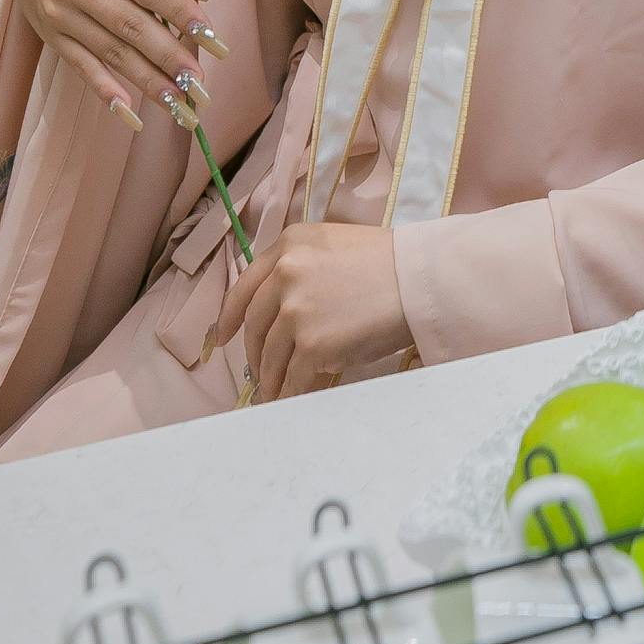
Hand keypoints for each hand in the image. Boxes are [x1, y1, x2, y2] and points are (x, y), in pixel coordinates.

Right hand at [6, 0, 213, 127]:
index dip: (181, 13)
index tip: (211, 37)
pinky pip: (82, 67)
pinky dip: (106, 90)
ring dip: (147, 80)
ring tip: (179, 101)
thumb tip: (197, 6)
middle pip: (130, 25)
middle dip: (169, 56)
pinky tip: (130, 112)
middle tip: (199, 81)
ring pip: (110, 52)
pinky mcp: (51, 37)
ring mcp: (58, 13)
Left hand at [213, 223, 411, 401]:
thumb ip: (299, 269)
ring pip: (271, 355)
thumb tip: (277, 313)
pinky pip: (292, 377)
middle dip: (255, 353)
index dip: (230, 316)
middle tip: (259, 372)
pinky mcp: (312, 344)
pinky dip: (290, 391)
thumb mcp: (333, 247)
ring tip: (275, 391)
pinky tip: (293, 398)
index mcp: (290, 244)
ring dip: (271, 378)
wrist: (420, 280)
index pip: (245, 286)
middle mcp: (286, 273)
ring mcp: (296, 310)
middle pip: (255, 325)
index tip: (223, 336)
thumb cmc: (387, 263)